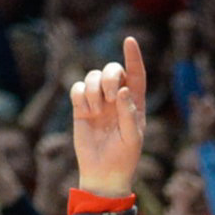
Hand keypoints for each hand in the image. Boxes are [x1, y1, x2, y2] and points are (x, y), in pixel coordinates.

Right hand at [69, 35, 147, 197]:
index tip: (129, 40)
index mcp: (135, 102)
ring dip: (94, 90)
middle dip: (111, 78)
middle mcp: (117, 98)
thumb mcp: (132, 137)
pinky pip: (77, 89)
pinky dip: (81, 96)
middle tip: (111, 98)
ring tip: (96, 112)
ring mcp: (98, 101)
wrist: (103, 173)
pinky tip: (86, 112)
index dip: (133, 57)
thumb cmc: (124, 157)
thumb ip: (129, 113)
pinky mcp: (81, 108)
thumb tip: (123, 90)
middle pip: (113, 70)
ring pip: (93, 76)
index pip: (136, 74)